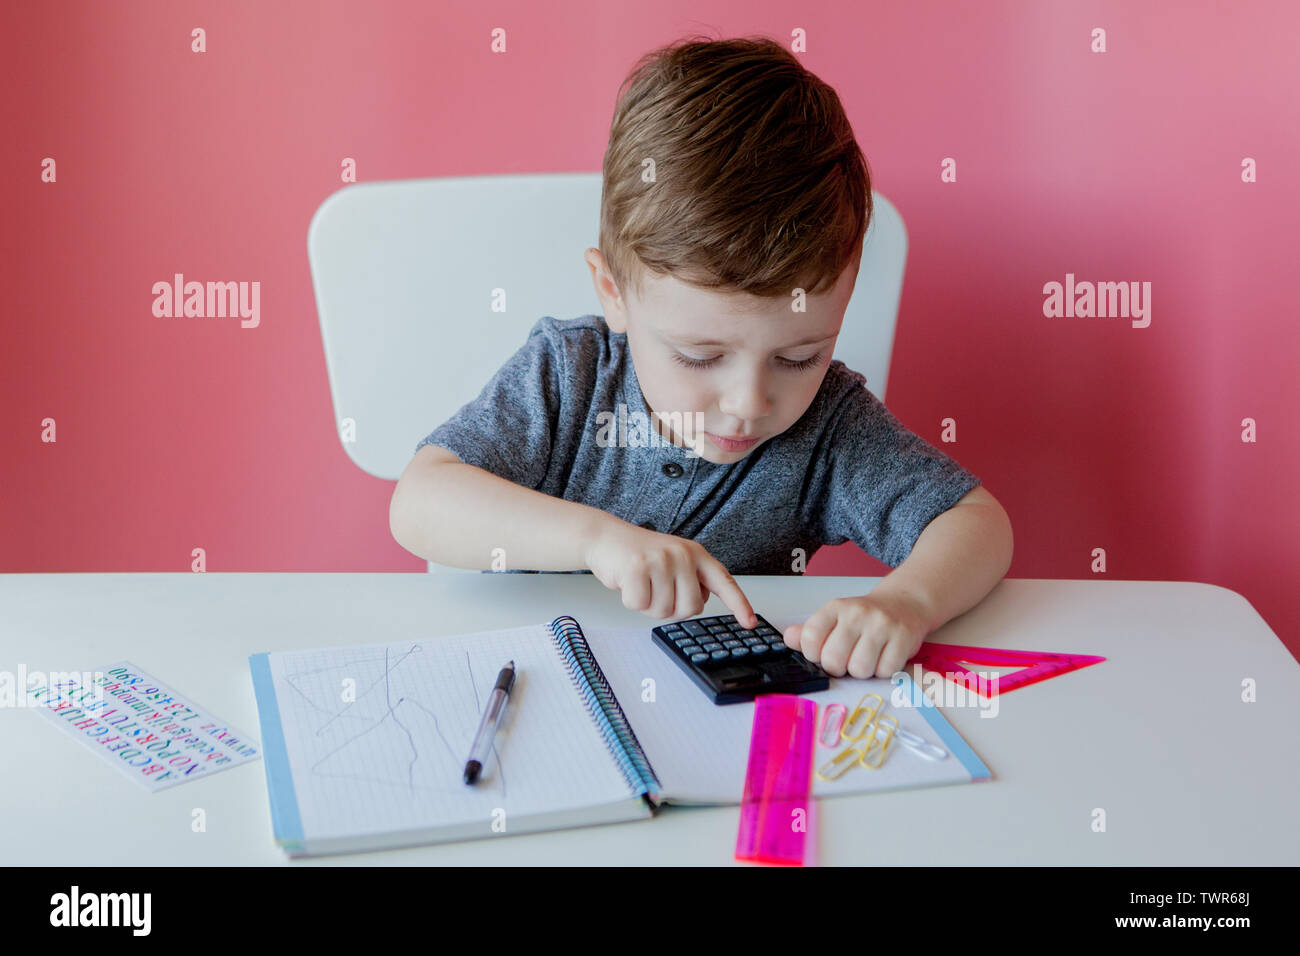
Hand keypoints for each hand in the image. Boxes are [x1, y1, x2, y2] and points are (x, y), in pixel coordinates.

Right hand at [583, 519, 756, 627]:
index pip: (724, 582)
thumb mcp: (674, 560)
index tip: (749, 623)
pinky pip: (639, 606)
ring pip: (663, 611)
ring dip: (648, 605)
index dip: (739, 604)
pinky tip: (627, 582)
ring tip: (642, 583)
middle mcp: (682, 555)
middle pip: (690, 608)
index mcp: (696, 554)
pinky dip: (630, 601)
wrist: (606, 537)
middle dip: (671, 609)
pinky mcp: (638, 568)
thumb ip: (691, 580)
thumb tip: (700, 602)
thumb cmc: (640, 554)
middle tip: (656, 590)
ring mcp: (661, 560)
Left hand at [782, 592, 931, 677]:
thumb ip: (809, 632)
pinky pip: (885, 671)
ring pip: (860, 669)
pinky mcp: (904, 638)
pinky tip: (883, 657)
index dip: (812, 654)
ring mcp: (882, 625)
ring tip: (866, 657)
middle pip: (833, 659)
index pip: (809, 637)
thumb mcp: (834, 619)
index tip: (821, 653)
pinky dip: (883, 671)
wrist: (904, 604)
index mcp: (835, 607)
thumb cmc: (864, 618)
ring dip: (861, 671)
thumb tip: (788, 639)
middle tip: (846, 659)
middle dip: (838, 668)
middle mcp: (857, 613)